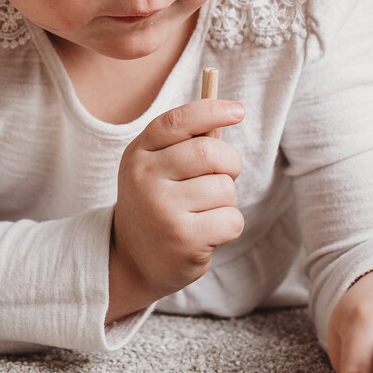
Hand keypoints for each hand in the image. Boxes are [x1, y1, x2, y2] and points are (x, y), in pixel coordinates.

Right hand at [108, 99, 245, 315]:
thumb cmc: (157, 204)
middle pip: (210, 153)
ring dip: (227, 200)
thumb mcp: (156, 169)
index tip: (238, 111)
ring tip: (205, 211)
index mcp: (138, 154)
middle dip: (230, 163)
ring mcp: (162, 210)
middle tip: (225, 176)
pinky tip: (207, 233)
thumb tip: (228, 114)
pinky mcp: (183, 239)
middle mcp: (145, 179)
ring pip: (225, 188)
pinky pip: (232, 220)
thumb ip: (186, 143)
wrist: (134, 261)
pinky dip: (229, 226)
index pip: (178, 122)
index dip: (212, 111)